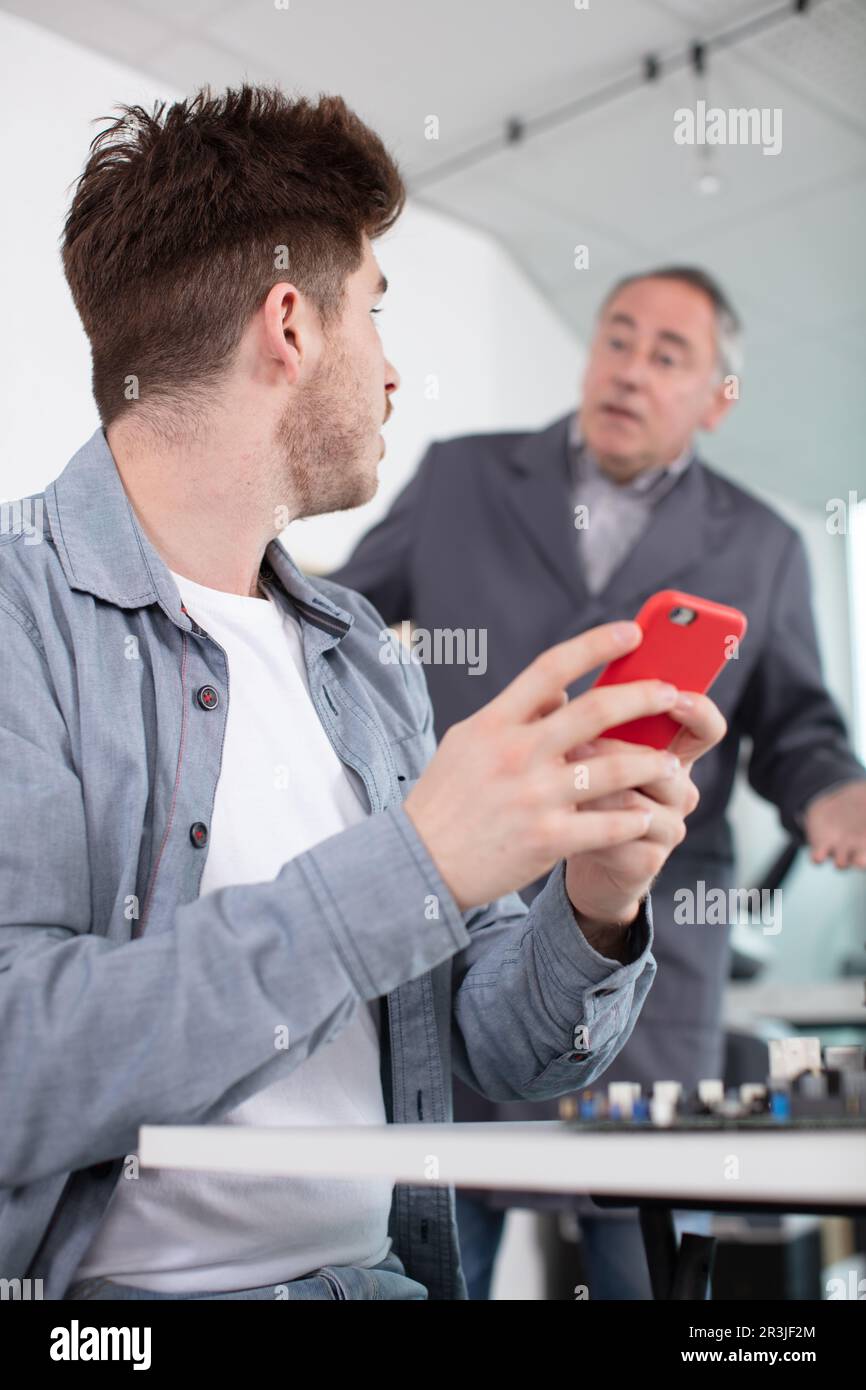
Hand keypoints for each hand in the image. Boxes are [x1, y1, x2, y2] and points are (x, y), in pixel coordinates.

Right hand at [403, 621, 691, 910]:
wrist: (422, 863)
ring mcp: (534, 796)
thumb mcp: (467, 742)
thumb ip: (514, 714)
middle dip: (644, 697)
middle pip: (596, 711)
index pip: (551, 668)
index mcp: (495, 723)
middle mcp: (517, 753)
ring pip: (615, 769)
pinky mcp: (548, 839)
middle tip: (672, 693)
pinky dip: (635, 818)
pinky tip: (645, 815)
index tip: (632, 632)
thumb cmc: (446, 799)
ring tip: (670, 764)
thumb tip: (561, 691)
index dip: (596, 644)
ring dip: (653, 763)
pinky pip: (609, 823)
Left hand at [563, 691, 726, 925]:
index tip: (673, 696)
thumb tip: (558, 693)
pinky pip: (617, 835)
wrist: (575, 847)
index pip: (707, 727)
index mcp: (673, 753)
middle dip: (610, 751)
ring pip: (631, 800)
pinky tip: (564, 822)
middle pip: (660, 763)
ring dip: (590, 791)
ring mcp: (671, 826)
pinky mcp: (650, 859)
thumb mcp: (589, 748)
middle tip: (572, 745)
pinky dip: (584, 826)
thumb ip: (589, 720)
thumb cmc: (582, 785)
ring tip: (559, 784)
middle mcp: (681, 789)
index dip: (698, 710)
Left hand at [803, 781, 865, 868]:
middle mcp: (858, 850)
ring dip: (841, 861)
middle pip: (860, 862)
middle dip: (860, 863)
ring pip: (841, 863)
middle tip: (861, 862)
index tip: (865, 859)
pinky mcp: (820, 845)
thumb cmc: (863, 802)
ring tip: (841, 861)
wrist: (839, 803)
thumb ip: (864, 793)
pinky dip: (819, 857)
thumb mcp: (865, 794)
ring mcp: (839, 850)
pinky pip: (819, 857)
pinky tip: (818, 857)